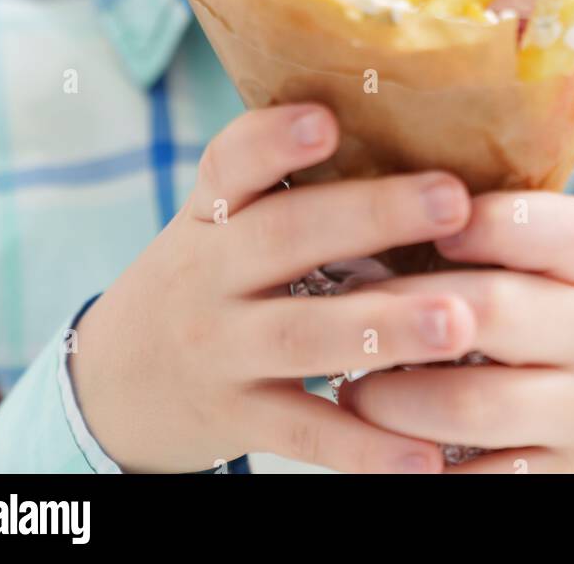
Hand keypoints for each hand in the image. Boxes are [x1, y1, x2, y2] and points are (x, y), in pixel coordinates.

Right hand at [69, 103, 481, 472]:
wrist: (115, 383)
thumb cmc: (204, 278)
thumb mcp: (218, 222)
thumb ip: (283, 184)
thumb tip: (404, 118)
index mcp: (211, 213)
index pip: (231, 162)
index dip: (274, 138)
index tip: (327, 117)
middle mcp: (209, 274)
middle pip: (285, 237)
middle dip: (373, 216)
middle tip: (453, 199)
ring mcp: (221, 349)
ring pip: (304, 335)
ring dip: (384, 327)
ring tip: (458, 319)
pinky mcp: (237, 418)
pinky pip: (305, 434)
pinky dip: (363, 448)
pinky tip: (424, 456)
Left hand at [337, 190, 573, 472]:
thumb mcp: (573, 277)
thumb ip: (506, 244)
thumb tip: (386, 213)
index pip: (564, 230)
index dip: (496, 222)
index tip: (437, 225)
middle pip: (499, 309)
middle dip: (404, 313)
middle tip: (347, 318)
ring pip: (476, 404)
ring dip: (395, 400)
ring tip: (353, 392)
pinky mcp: (570, 483)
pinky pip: (485, 480)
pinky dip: (425, 467)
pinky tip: (389, 450)